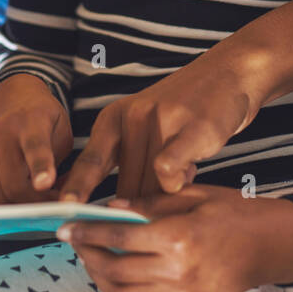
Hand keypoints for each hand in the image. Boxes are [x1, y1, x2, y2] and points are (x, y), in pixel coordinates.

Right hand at [0, 74, 73, 204]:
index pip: (35, 147)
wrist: (9, 96)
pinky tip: (9, 193)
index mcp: (31, 121)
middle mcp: (0, 131)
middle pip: (12, 185)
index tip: (45, 183)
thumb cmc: (41, 119)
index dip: (40, 167)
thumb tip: (62, 199)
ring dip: (15, 205)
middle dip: (33, 203)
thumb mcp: (62, 132)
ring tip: (30, 196)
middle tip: (48, 203)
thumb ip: (62, 164)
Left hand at [58, 185, 292, 291]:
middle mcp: (178, 272)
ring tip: (92, 259)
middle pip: (115, 270)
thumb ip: (148, 205)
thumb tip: (109, 209)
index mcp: (179, 238)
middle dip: (88, 255)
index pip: (119, 237)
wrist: (268, 246)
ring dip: (100, 278)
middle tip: (76, 242)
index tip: (66, 226)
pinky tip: (114, 280)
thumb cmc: (232, 213)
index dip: (87, 232)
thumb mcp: (191, 196)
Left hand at [59, 47, 261, 200]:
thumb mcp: (143, 126)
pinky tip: (188, 174)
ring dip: (165, 199)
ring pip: (152, 186)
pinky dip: (178, 183)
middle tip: (152, 218)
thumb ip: (128, 163)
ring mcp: (162, 119)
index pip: (89, 161)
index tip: (63, 213)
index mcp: (114, 118)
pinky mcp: (193, 127)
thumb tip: (112, 215)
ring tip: (180, 183)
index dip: (77, 190)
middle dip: (138, 210)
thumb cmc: (185, 109)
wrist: (229, 73)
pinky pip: (173, 169)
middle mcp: (133, 116)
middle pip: (127, 187)